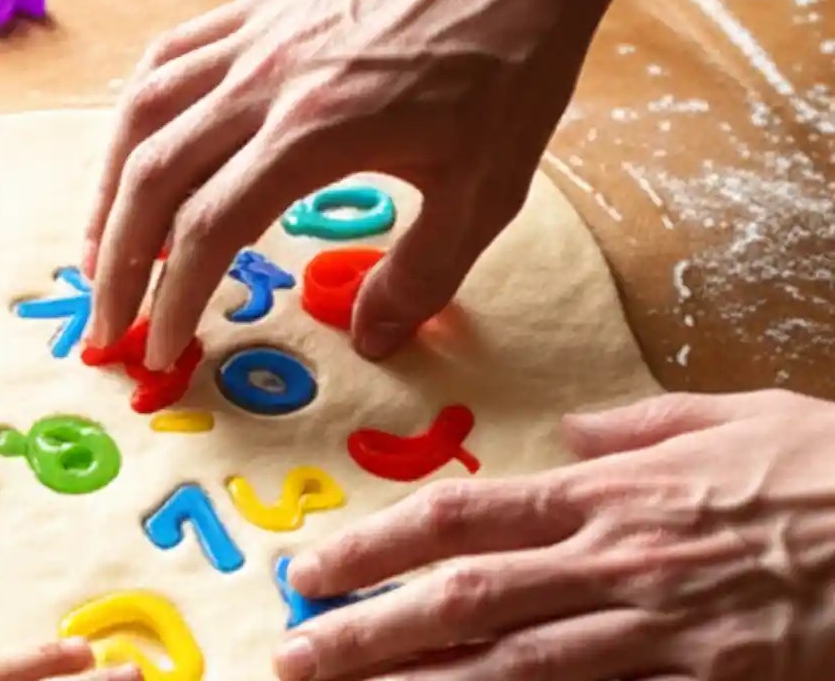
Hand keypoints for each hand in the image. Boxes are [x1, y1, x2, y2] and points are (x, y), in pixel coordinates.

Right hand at [84, 0, 633, 368]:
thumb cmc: (510, 66)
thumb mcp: (486, 191)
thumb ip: (421, 276)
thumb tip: (369, 341)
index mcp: (315, 131)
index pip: (210, 229)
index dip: (175, 299)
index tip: (162, 349)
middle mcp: (263, 80)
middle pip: (152, 177)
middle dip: (116, 262)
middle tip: (105, 324)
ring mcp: (253, 35)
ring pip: (141, 114)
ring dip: (108, 191)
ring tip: (98, 252)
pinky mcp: (257, 7)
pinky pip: (167, 59)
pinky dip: (136, 116)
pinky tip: (133, 154)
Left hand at [273, 390, 834, 679]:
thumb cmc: (830, 468)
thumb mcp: (731, 417)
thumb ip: (639, 428)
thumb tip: (569, 435)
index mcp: (609, 494)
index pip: (463, 519)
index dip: (377, 545)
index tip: (314, 569)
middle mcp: (614, 563)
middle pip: (464, 602)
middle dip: (367, 631)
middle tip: (292, 653)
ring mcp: (658, 634)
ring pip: (513, 670)